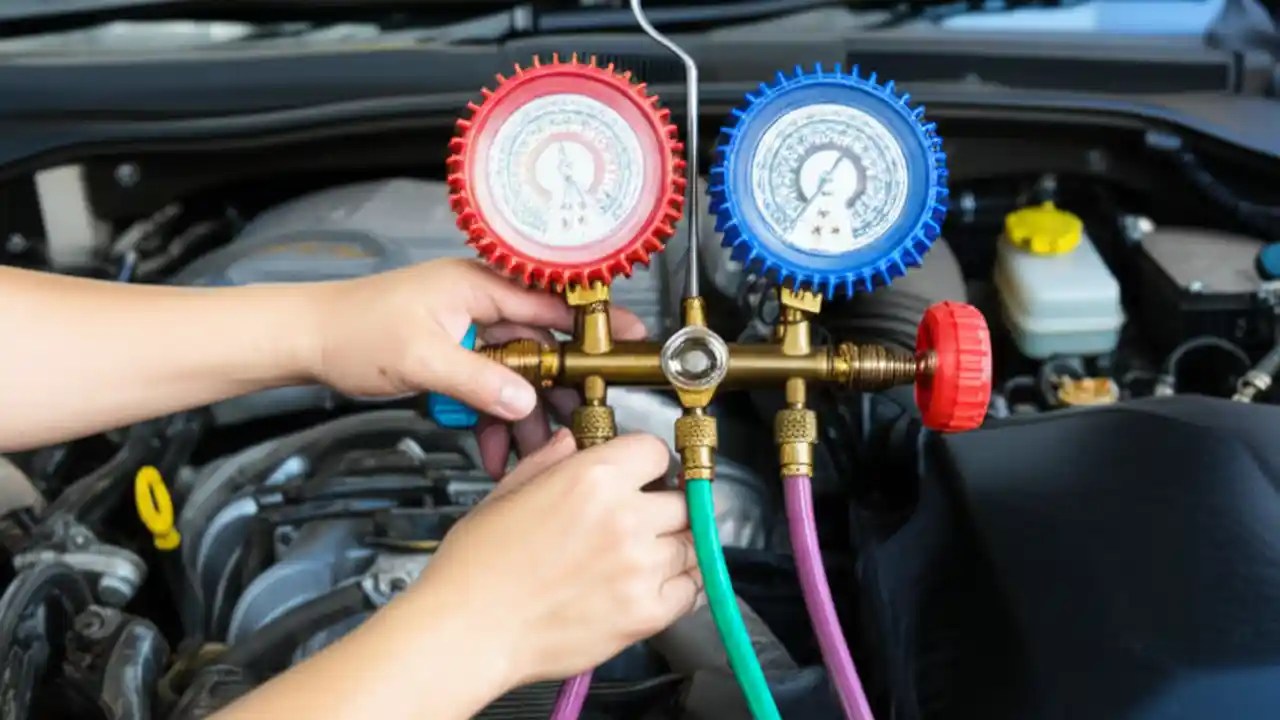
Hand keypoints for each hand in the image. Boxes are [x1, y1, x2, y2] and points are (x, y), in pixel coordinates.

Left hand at [308, 259, 645, 473]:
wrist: (306, 340)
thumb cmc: (352, 330)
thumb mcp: (421, 358)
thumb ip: (479, 381)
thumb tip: (525, 402)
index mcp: (477, 286)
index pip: (551, 302)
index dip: (592, 325)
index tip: (626, 344)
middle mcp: (478, 304)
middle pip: (540, 347)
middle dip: (555, 392)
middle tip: (578, 424)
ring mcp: (467, 331)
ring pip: (516, 376)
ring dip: (521, 416)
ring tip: (529, 455)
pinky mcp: (453, 356)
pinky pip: (488, 390)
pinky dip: (491, 419)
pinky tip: (492, 450)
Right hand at [413, 430, 702, 688]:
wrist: (468, 628)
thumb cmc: (477, 567)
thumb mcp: (508, 492)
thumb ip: (551, 462)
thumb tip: (572, 444)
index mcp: (593, 480)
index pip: (655, 452)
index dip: (647, 463)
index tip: (643, 476)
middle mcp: (624, 519)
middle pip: (683, 500)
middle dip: (666, 505)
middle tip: (646, 517)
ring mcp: (639, 568)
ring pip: (693, 544)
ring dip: (675, 545)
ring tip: (646, 553)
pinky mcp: (644, 613)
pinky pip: (692, 590)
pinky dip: (681, 586)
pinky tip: (655, 584)